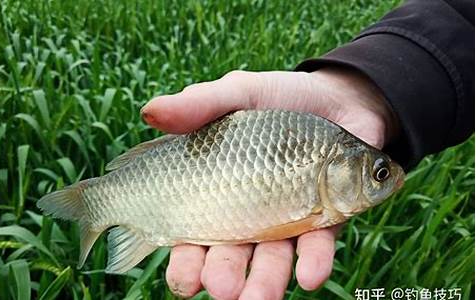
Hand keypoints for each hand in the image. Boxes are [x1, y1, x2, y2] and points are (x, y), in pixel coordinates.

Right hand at [141, 67, 397, 298]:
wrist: (336, 96)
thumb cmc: (278, 96)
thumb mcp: (237, 94)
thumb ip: (199, 105)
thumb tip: (148, 112)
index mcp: (217, 189)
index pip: (192, 234)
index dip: (185, 260)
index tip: (184, 276)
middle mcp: (248, 213)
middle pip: (230, 255)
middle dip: (223, 275)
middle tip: (222, 289)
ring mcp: (286, 219)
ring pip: (271, 259)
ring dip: (265, 280)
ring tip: (258, 299)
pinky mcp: (325, 218)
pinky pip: (318, 245)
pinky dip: (314, 260)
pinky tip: (309, 276)